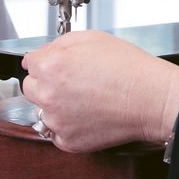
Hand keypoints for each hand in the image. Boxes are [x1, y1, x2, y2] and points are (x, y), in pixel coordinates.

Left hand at [21, 30, 178, 152]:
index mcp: (51, 66)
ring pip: (42, 111)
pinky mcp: (68, 141)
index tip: (54, 65)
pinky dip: (67, 125)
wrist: (149, 98)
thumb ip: (59, 43)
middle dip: (46, 83)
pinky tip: (86, 114)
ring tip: (83, 99)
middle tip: (71, 82)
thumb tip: (43, 52)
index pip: (30, 63)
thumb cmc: (127, 68)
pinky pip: (56, 133)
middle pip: (31, 88)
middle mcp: (48, 95)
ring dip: (55, 105)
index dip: (45, 61)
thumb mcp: (92, 37)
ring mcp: (57, 121)